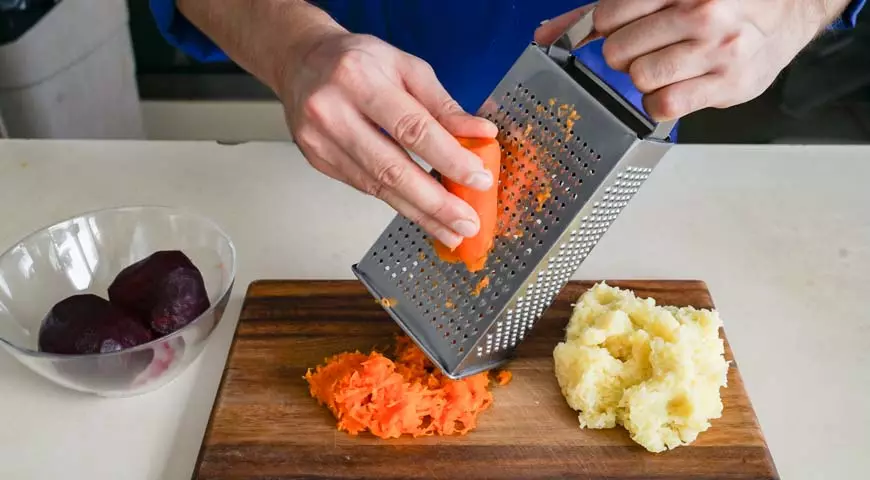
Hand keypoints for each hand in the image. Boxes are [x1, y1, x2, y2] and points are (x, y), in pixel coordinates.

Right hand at [278, 31, 498, 248]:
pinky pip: (365, 187)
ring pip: (377, 187)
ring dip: (420, 213)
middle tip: (466, 222)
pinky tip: (422, 212)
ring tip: (451, 229)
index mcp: (358, 79)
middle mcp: (332, 111)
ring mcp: (320, 141)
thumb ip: (443, 105)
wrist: (301, 62)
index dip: (449, 159)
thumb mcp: (406, 67)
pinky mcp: (318, 161)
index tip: (478, 179)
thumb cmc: (357, 61)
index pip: (412, 128)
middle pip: (391, 169)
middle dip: (435, 203)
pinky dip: (397, 202)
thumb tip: (480, 133)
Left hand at [537, 0, 847, 120]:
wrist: (789, 13)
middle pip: (617, 50)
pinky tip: (673, 87)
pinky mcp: (728, 85)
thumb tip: (547, 35)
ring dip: (643, 78)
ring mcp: (716, 50)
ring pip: (639, 78)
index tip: (620, 28)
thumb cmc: (723, 2)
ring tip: (666, 65)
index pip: (608, 14)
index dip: (606, 28)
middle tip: (647, 48)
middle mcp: (701, 12)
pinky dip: (658, 103)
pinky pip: (664, 105)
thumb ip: (606, 10)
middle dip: (623, 54)